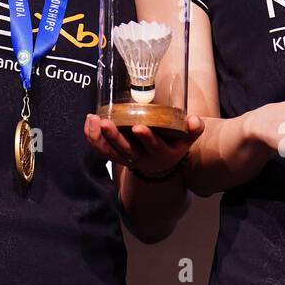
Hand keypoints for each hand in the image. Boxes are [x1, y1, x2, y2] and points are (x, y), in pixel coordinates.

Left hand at [84, 114, 203, 177]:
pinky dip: (93, 137)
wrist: (159, 164)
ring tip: (93, 119)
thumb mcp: (185, 140)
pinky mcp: (115, 156)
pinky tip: (89, 121)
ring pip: (110, 151)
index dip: (147, 138)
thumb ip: (192, 130)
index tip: (138, 127)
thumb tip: (195, 120)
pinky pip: (101, 149)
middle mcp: (141, 158)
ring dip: (99, 137)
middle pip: (126, 150)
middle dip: (115, 137)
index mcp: (160, 153)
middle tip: (106, 123)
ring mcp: (126, 158)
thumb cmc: (172, 145)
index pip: (154, 146)